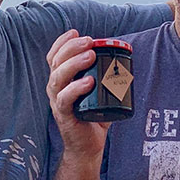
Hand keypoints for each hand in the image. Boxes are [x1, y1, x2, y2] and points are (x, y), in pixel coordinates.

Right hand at [46, 31, 110, 160]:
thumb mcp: (99, 92)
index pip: (55, 56)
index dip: (62, 42)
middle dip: (71, 48)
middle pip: (56, 62)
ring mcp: (58, 102)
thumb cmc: (94, 118)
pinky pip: (65, 99)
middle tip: (89, 41)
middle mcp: (56, 89)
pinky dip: (76, 88)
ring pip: (58, 78)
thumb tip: (124, 58)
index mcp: (62, 80)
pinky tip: (89, 81)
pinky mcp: (64, 116)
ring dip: (73, 64)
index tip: (76, 32)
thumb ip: (106, 76)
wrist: (88, 147)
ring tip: (90, 55)